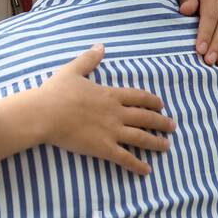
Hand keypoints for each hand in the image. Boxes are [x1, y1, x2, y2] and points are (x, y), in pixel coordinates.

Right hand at [35, 44, 174, 175]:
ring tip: (166, 146)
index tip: (161, 105)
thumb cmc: (56, 92)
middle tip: (172, 126)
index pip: (139, 97)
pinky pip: (125, 158)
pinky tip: (147, 171)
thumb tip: (101, 46)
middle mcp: (116, 113)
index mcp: (110, 95)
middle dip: (161, 122)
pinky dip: (137, 165)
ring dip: (156, 142)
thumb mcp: (73, 70)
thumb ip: (89, 59)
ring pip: (141, 138)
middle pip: (146, 118)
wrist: (45, 114)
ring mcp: (111, 131)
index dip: (152, 101)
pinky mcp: (103, 148)